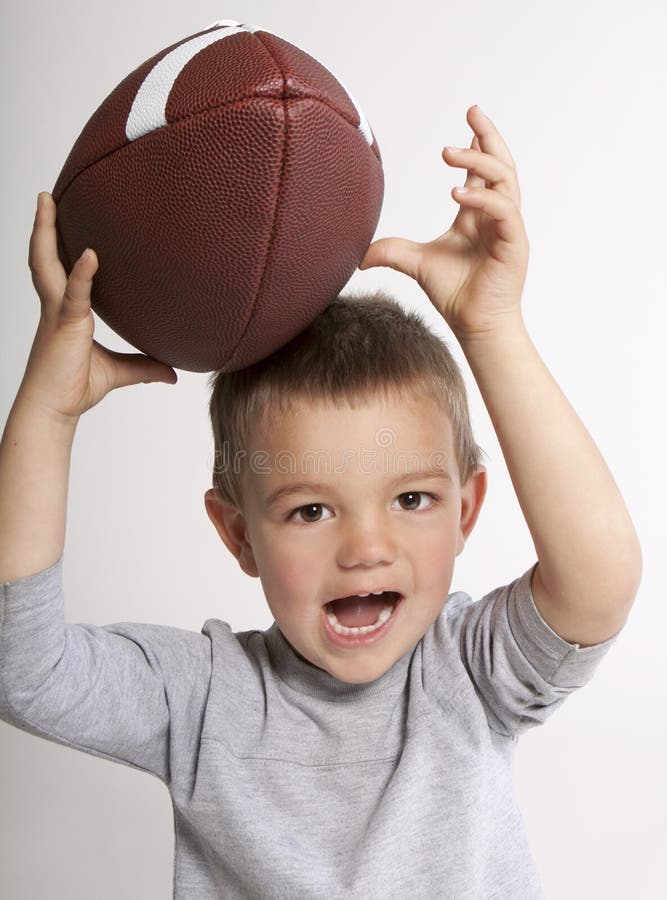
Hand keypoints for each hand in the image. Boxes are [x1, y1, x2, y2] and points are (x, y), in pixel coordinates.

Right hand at [21, 193, 176, 423]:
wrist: (53, 410)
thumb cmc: (75, 389)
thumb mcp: (119, 372)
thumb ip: (145, 367)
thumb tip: (173, 375)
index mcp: (66, 311)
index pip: (61, 270)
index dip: (60, 245)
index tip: (64, 219)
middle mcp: (57, 306)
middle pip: (45, 256)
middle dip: (44, 225)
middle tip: (46, 195)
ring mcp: (58, 313)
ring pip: (46, 264)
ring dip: (45, 232)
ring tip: (47, 201)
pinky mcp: (65, 326)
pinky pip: (74, 294)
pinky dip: (83, 273)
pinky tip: (92, 255)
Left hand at [359, 105, 528, 341]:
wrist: (475, 325)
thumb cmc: (455, 294)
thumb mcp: (416, 263)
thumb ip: (392, 252)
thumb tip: (359, 257)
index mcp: (478, 216)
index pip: (483, 172)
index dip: (478, 145)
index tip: (468, 120)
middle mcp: (497, 217)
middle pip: (502, 165)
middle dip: (489, 136)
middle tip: (473, 112)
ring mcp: (509, 228)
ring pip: (505, 180)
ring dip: (479, 162)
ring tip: (449, 152)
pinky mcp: (514, 243)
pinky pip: (503, 210)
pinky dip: (481, 198)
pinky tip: (455, 193)